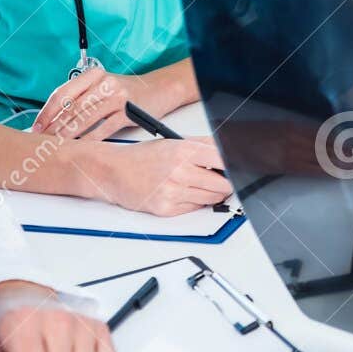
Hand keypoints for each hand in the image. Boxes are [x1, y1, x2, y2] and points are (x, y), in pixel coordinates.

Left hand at [30, 66, 145, 140]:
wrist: (159, 89)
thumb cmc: (126, 91)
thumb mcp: (103, 85)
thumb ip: (82, 96)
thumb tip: (54, 118)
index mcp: (94, 74)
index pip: (63, 93)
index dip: (47, 112)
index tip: (37, 126)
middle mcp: (105, 83)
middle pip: (71, 108)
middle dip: (54, 127)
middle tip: (42, 140)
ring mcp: (117, 98)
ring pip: (84, 119)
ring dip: (67, 135)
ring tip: (55, 145)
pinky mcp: (127, 113)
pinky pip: (102, 129)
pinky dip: (88, 140)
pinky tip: (79, 147)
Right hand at [94, 137, 233, 216]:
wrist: (113, 172)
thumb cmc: (143, 157)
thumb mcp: (174, 142)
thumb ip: (203, 145)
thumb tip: (229, 150)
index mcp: (183, 151)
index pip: (224, 161)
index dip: (234, 167)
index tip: (238, 169)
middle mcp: (179, 172)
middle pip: (223, 185)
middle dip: (226, 183)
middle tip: (222, 180)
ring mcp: (173, 192)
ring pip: (212, 199)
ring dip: (213, 194)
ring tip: (201, 185)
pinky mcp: (166, 209)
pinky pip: (195, 208)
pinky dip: (195, 202)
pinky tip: (185, 192)